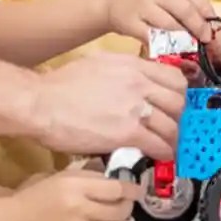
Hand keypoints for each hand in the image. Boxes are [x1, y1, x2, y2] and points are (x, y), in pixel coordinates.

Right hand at [11, 169, 139, 220]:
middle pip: (121, 210)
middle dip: (129, 206)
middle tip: (128, 203)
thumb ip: (88, 175)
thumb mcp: (60, 176)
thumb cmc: (36, 195)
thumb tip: (113, 174)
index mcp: (75, 186)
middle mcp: (80, 209)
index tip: (137, 189)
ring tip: (120, 216)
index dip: (132, 189)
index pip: (116, 189)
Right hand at [33, 52, 187, 158]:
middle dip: (179, 116)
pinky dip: (164, 152)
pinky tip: (161, 156)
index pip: (175, 78)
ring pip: (172, 124)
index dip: (179, 94)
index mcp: (132, 65)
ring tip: (169, 145)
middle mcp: (138, 83)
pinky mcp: (127, 132)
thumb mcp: (98, 64)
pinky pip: (158, 144)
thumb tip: (133, 79)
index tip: (176, 104)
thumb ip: (122, 71)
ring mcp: (134, 107)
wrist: (41, 102)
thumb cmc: (60, 85)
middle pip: (178, 101)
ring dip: (173, 138)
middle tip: (172, 126)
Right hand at [99, 0, 215, 42]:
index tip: (213, 24)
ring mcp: (142, 6)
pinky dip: (164, 45)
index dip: (206, 11)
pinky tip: (171, 50)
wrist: (110, 1)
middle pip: (185, 10)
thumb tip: (209, 20)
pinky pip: (153, 37)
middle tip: (205, 39)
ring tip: (191, 45)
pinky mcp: (131, 23)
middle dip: (199, 27)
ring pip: (170, 25)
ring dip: (184, 38)